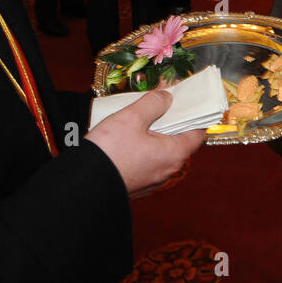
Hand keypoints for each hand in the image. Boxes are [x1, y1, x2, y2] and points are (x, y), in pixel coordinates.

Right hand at [85, 89, 205, 196]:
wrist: (83, 185)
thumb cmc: (110, 152)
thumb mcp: (132, 117)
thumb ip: (154, 103)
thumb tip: (167, 97)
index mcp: (174, 154)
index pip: (198, 133)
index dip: (195, 115)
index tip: (188, 102)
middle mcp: (168, 170)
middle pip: (179, 141)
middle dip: (172, 122)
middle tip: (160, 104)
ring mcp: (152, 181)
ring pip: (161, 152)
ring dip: (155, 136)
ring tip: (140, 119)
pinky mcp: (137, 185)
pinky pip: (147, 162)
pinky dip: (143, 149)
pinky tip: (128, 139)